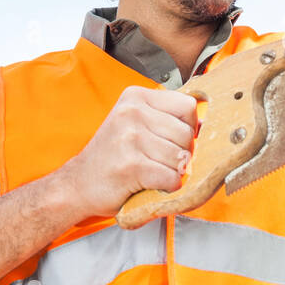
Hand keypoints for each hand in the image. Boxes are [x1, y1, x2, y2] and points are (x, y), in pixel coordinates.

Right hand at [58, 86, 199, 214]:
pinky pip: (172, 178)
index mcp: (136, 97)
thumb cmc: (112, 156)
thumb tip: (206, 123)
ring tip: (150, 171)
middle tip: (158, 160)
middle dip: (181, 153)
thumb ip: (165, 117)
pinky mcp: (132, 166)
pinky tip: (149, 183)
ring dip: (172, 172)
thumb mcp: (134, 123)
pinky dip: (167, 187)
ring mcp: (131, 138)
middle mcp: (132, 113)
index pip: (188, 106)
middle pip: (188, 134)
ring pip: (181, 158)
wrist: (78, 184)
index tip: (172, 139)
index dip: (188, 127)